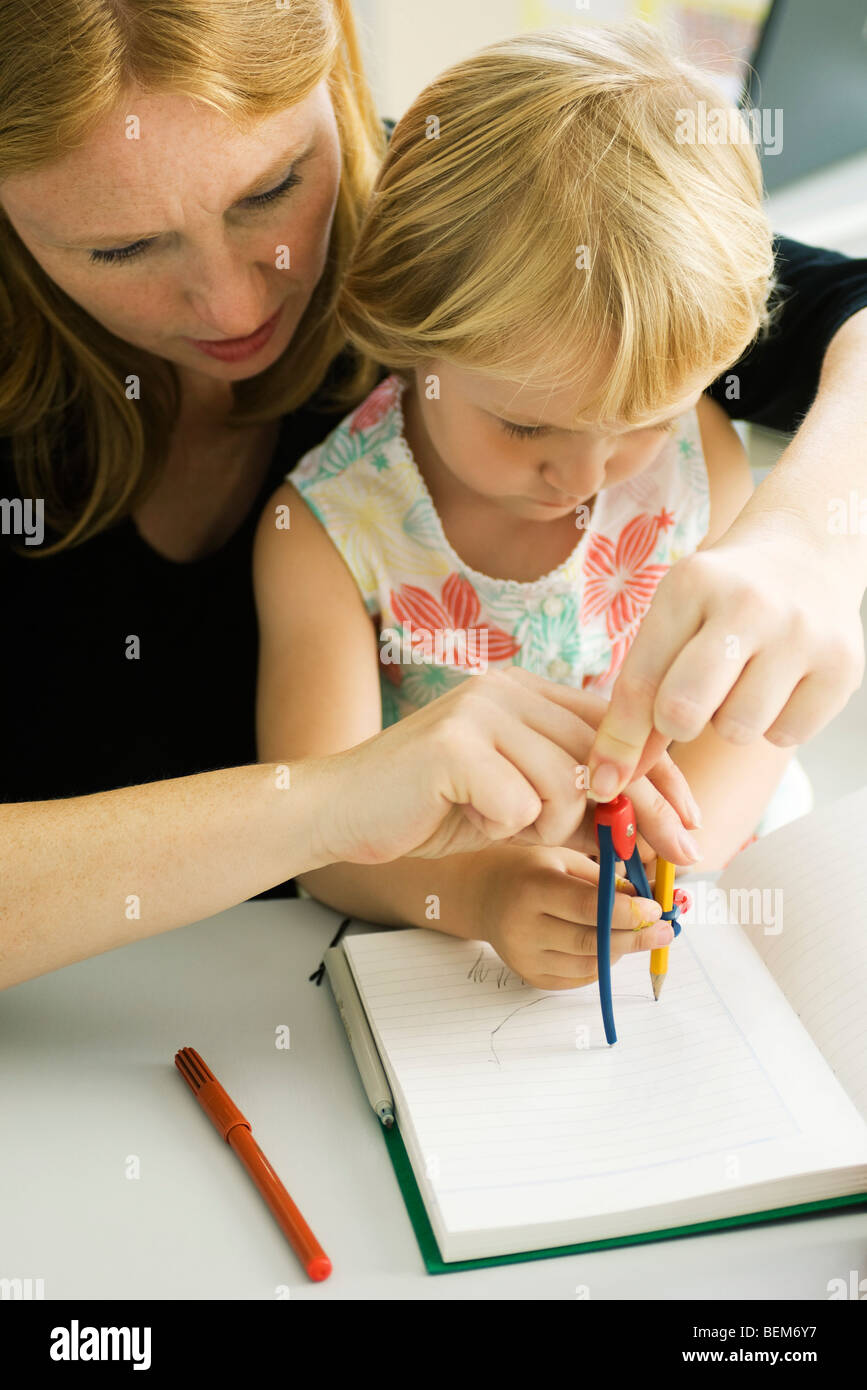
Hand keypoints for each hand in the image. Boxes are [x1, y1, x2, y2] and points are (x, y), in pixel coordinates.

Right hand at [313, 668, 699, 866]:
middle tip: (659, 860)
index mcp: (523, 693)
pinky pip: (520, 806)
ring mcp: (479, 712)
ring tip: (499, 824)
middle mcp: (506, 690)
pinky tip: (466, 818)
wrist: (343, 811)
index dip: (660, 773)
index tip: (690, 820)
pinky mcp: (454, 746)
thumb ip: (573, 794)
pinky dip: (501, 829)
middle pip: (604, 753)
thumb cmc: (429, 809)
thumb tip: (651, 822)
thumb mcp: (517, 799)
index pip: (615, 724)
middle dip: (635, 816)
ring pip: (566, 786)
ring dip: (543, 828)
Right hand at [473, 845, 673, 989]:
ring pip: (589, 966)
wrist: (483, 896)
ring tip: (635, 935)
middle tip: (664, 931)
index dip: (628, 912)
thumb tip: (649, 900)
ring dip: (621, 952)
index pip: (588, 908)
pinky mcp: (530, 977)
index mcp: (533, 888)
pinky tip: (608, 947)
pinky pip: (578, 978)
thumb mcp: (564, 859)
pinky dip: (602, 964)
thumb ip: (604, 880)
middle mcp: (524, 927)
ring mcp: (525, 958)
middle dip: (635, 938)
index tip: (655, 910)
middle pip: (592, 942)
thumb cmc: (530, 871)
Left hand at [586, 517, 864, 800]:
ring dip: (729, 721)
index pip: (641, 682)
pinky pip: (786, 737)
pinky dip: (773, 724)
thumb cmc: (720, 600)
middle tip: (687, 705)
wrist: (806, 553)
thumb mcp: (672, 622)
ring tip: (740, 681)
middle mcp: (751, 604)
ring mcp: (803, 633)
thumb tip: (612, 781)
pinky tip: (777, 685)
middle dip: (675, 725)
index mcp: (693, 584)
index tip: (601, 783)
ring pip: (738, 731)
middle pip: (684, 711)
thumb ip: (641, 695)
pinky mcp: (845, 664)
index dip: (617, 742)